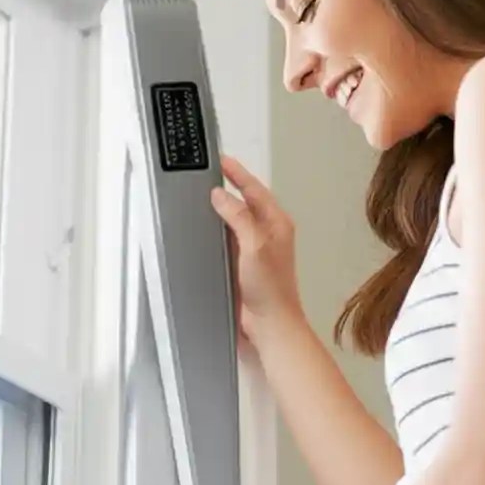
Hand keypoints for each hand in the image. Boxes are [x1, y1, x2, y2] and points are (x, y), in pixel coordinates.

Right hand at [211, 155, 304, 345]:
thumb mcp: (255, 246)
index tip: (222, 160)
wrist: (269, 323)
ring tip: (208, 193)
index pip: (255, 189)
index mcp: (277, 224)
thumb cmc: (271, 290)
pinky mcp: (245, 263)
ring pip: (238, 219)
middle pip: (248, 201)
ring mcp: (257, 248)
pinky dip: (219, 228)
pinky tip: (208, 228)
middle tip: (214, 171)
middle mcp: (269, 233)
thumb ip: (239, 217)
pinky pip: (231, 237)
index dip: (238, 174)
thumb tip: (221, 196)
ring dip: (225, 207)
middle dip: (232, 185)